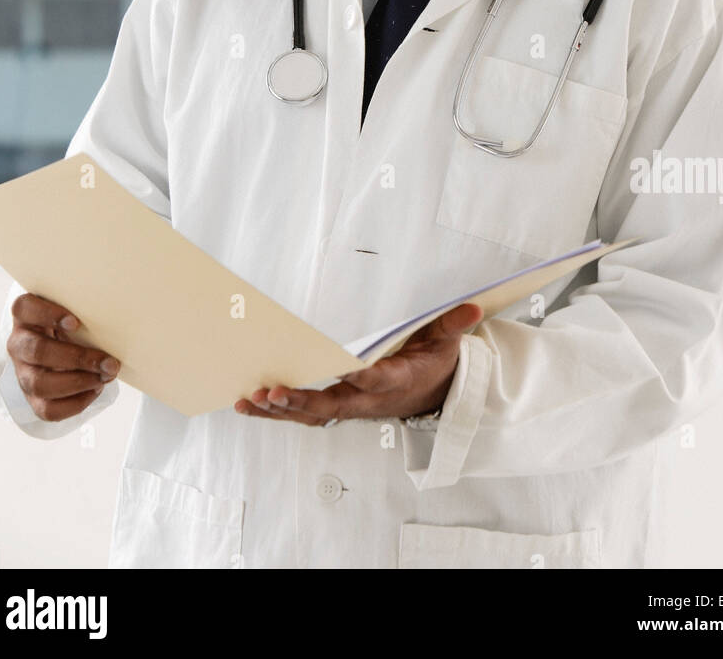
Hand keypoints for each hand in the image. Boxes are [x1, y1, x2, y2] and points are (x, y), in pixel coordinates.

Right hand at [6, 293, 120, 422]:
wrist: (63, 341)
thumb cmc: (73, 321)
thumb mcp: (74, 308)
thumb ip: (85, 310)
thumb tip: (117, 322)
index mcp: (24, 314)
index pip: (24, 307)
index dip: (48, 315)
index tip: (76, 322)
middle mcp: (18, 343)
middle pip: (37, 351)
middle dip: (77, 358)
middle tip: (108, 362)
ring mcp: (22, 372)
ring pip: (39, 384)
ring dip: (77, 383)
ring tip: (104, 377)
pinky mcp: (32, 397)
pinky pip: (47, 409)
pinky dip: (75, 403)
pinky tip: (95, 390)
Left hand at [234, 302, 482, 426]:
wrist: (430, 395)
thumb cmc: (432, 362)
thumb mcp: (447, 342)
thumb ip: (453, 324)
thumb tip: (473, 307)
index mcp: (395, 379)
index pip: (375, 378)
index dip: (359, 375)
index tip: (342, 367)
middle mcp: (367, 399)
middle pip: (331, 405)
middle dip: (301, 401)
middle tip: (273, 392)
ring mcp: (349, 407)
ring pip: (310, 415)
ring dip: (279, 410)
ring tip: (248, 401)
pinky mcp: (336, 408)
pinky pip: (303, 414)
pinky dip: (276, 411)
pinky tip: (249, 403)